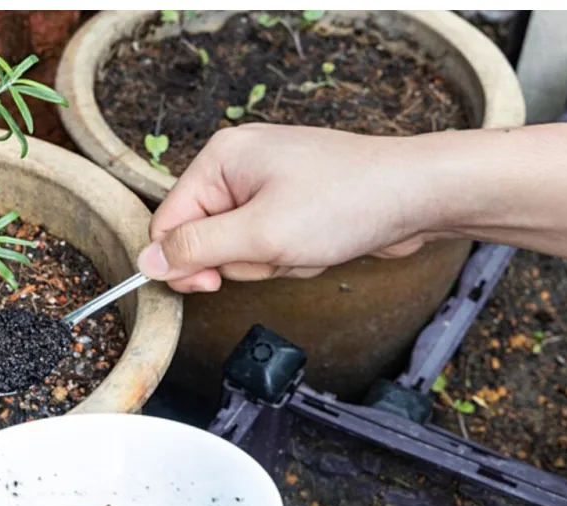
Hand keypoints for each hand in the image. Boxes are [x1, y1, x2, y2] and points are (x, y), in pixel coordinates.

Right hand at [136, 123, 442, 292]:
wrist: (419, 194)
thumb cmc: (348, 201)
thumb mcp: (260, 234)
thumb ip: (197, 249)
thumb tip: (147, 260)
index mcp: (220, 159)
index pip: (169, 222)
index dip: (185, 262)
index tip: (211, 284)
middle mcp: (238, 165)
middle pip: (204, 238)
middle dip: (242, 259)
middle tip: (278, 250)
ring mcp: (267, 183)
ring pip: (239, 248)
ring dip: (271, 260)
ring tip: (307, 243)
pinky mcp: (291, 202)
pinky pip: (268, 244)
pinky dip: (291, 255)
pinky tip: (320, 243)